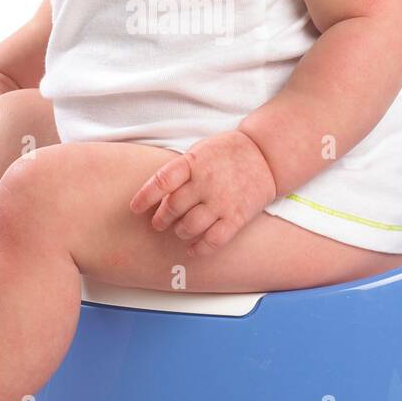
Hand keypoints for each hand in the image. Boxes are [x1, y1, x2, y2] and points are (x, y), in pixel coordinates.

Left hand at [128, 130, 277, 256]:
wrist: (266, 155)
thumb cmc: (227, 152)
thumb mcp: (199, 151)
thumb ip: (180, 171)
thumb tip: (158, 195)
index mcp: (193, 163)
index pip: (161, 182)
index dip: (144, 197)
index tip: (135, 208)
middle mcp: (206, 183)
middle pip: (172, 208)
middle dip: (161, 219)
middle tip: (158, 222)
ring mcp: (222, 201)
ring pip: (189, 227)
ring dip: (179, 232)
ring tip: (179, 230)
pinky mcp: (237, 217)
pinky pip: (214, 240)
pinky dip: (200, 248)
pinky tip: (193, 249)